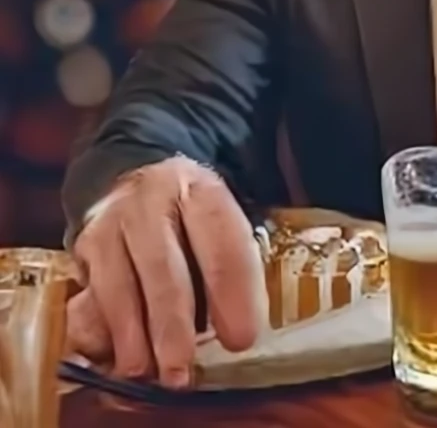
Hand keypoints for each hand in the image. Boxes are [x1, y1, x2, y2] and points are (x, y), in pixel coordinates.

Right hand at [66, 155, 267, 388]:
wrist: (141, 174)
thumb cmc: (193, 213)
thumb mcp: (221, 220)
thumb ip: (231, 263)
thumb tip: (238, 328)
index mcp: (201, 190)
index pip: (220, 240)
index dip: (232, 292)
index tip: (240, 337)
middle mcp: (152, 200)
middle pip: (163, 268)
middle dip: (173, 325)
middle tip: (182, 368)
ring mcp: (113, 222)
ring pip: (119, 287)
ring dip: (133, 338)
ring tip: (149, 372)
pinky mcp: (85, 246)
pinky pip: (89, 296)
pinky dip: (102, 332)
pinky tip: (118, 355)